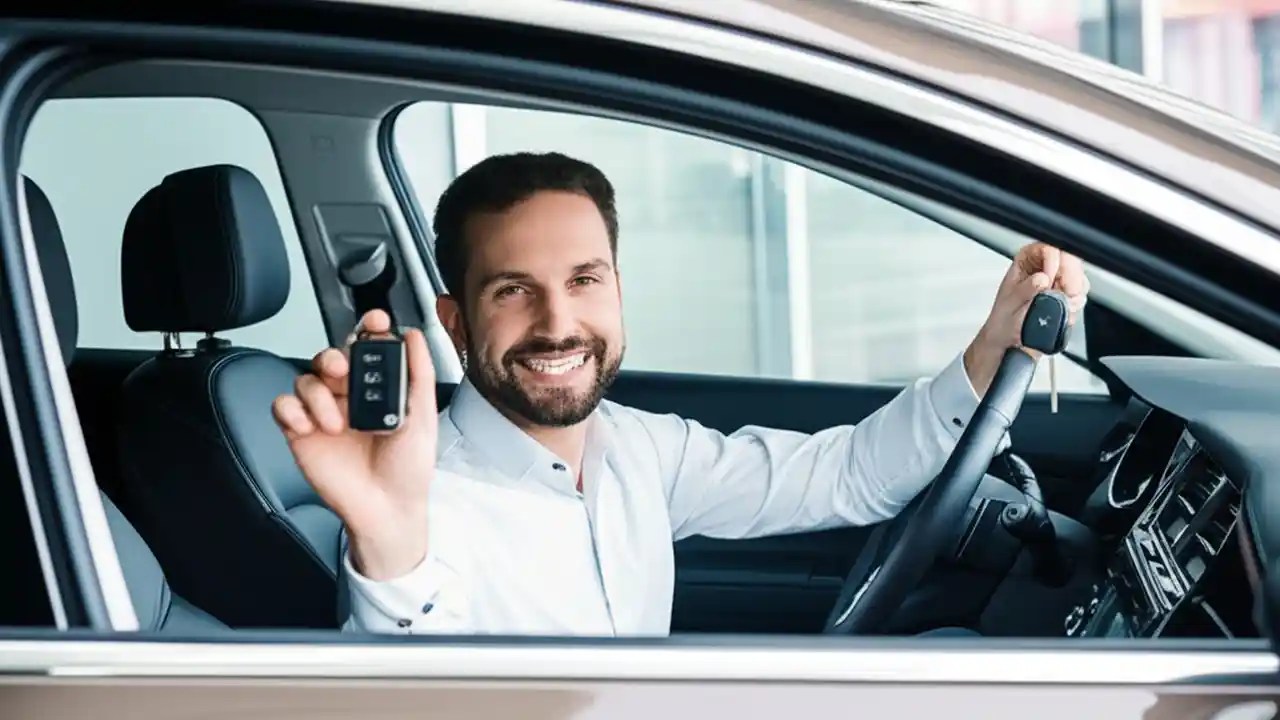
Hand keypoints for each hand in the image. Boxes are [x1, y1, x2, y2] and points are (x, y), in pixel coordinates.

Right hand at [272, 309, 437, 579]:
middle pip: (330, 356)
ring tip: (336, 424)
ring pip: (306, 379)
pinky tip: (309, 428)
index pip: (368, 346)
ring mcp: (323, 412)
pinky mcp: (301, 433)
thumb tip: (414, 335)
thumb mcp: (423, 416)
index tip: (375, 322)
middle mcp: (348, 395)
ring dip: (317, 394)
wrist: (386, 507)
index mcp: (378, 386)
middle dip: (334, 357)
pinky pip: (283, 406)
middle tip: (343, 373)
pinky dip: (291, 411)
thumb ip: (419, 373)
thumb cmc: (407, 467)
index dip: (368, 328)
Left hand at [964, 242, 1088, 395]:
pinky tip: (1064, 310)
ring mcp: (1057, 283)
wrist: (1009, 343)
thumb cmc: (1003, 321)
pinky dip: (1076, 302)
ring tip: (1060, 303)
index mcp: (1025, 262)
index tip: (1050, 276)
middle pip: (1068, 259)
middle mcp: (1043, 269)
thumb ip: (1026, 289)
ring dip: (1074, 291)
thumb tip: (1041, 278)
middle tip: (1064, 291)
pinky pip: (1081, 293)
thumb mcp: (1010, 303)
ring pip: (1078, 276)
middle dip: (1070, 276)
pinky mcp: (1066, 297)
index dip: (1053, 259)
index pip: (1046, 248)